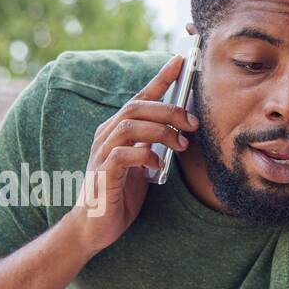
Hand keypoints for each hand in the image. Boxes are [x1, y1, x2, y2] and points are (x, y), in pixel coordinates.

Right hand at [68, 54, 197, 257]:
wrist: (94, 226)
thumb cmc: (120, 194)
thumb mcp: (143, 164)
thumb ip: (153, 145)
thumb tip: (178, 130)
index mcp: (117, 130)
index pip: (140, 97)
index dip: (160, 79)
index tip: (180, 62)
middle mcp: (106, 136)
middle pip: (137, 107)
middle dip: (170, 110)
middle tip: (193, 122)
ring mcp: (102, 153)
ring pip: (131, 126)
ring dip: (161, 131)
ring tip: (181, 144)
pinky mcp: (103, 174)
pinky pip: (123, 155)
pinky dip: (145, 156)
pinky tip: (158, 165)